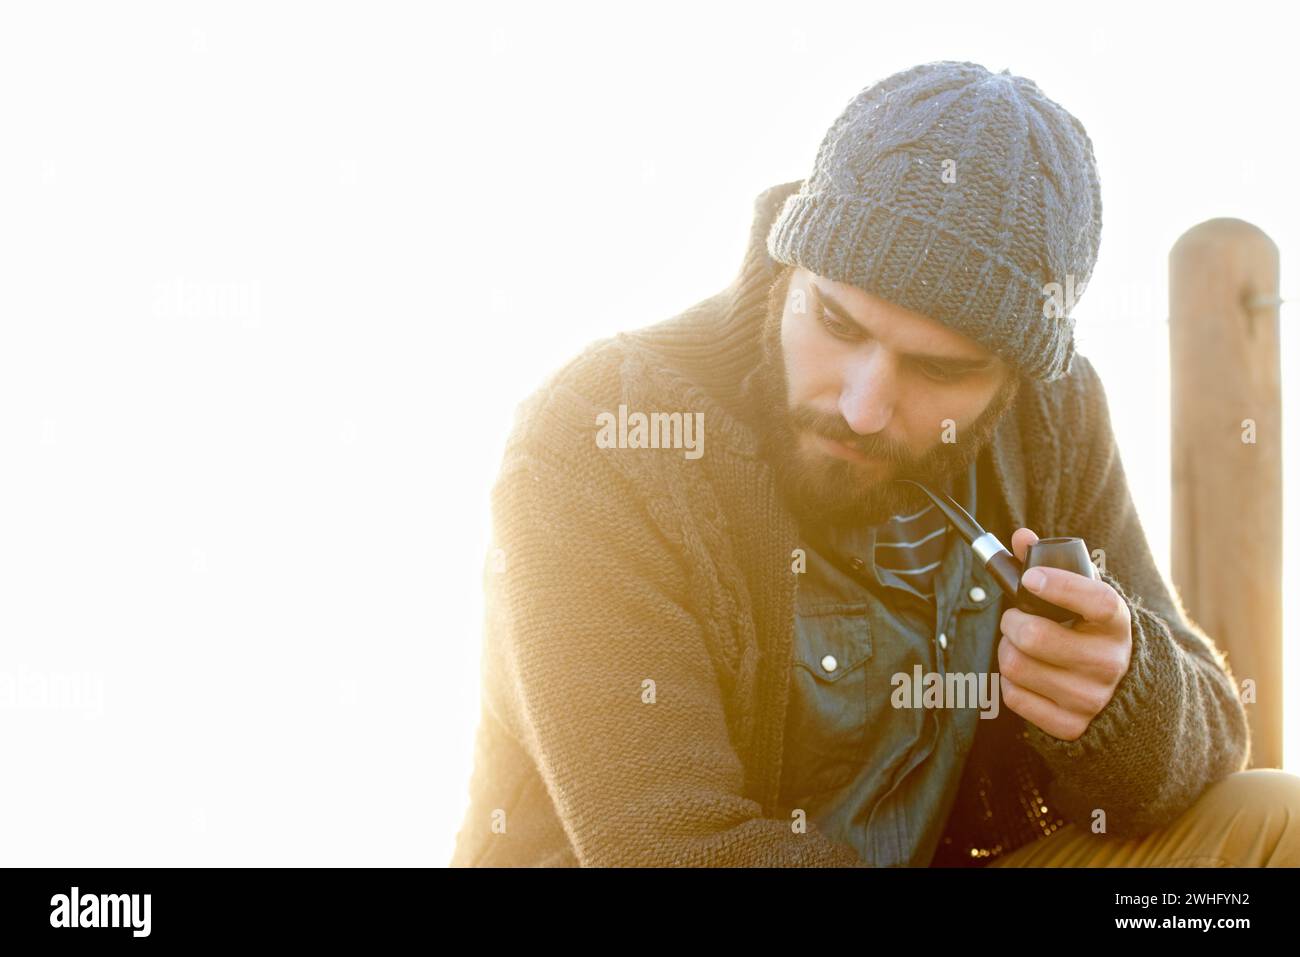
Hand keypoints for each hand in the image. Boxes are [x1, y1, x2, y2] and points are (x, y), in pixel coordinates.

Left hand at [997, 528, 1132, 741]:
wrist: (1122, 692)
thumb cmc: (1090, 634)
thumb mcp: (1084, 599)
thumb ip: (1054, 565)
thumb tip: (1021, 537)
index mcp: (1117, 623)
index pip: (1096, 600)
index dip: (1060, 585)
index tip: (1030, 578)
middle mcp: (1110, 662)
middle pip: (1035, 637)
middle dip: (1012, 622)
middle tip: (1015, 619)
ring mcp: (1091, 698)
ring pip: (1016, 665)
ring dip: (1006, 650)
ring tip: (1019, 645)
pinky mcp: (1070, 726)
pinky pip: (1014, 697)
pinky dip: (1010, 681)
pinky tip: (1025, 673)